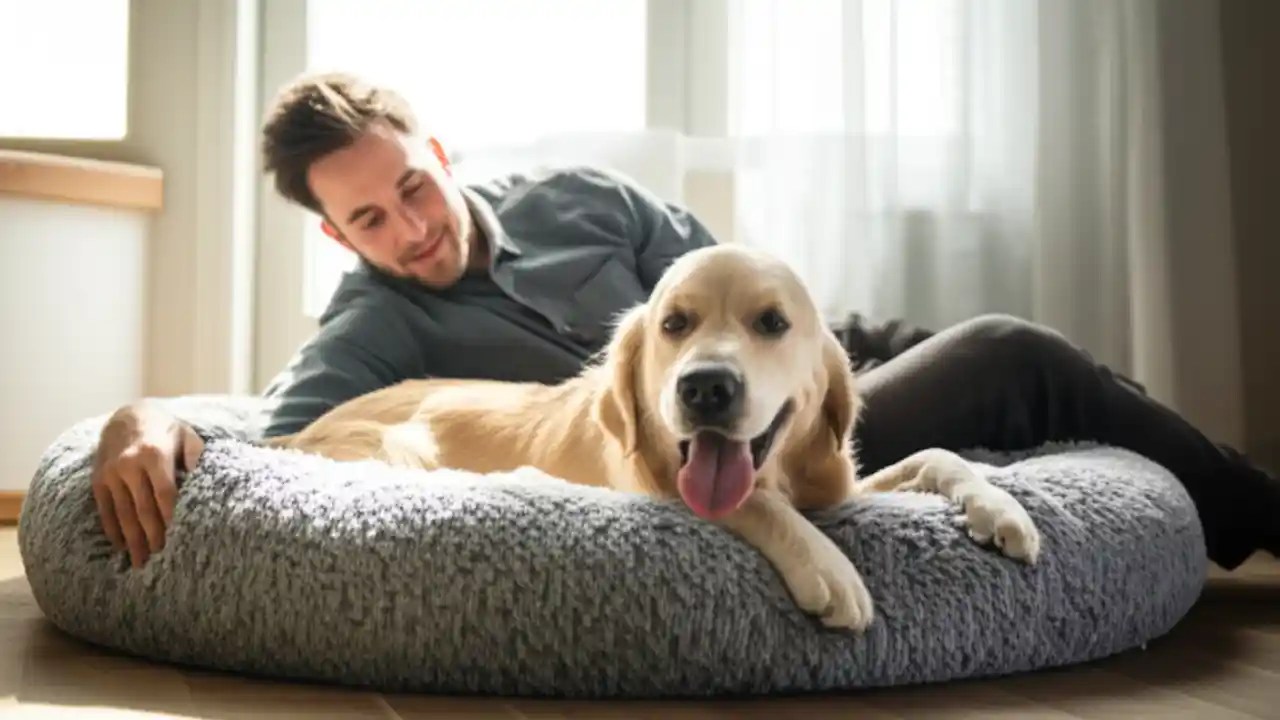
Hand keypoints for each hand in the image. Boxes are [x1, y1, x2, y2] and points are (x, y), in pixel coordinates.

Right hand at [90, 402, 203, 567]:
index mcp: (154, 454)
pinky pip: (105, 509)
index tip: (180, 538)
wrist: (127, 416)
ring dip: (132, 540)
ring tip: (141, 562)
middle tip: (161, 560)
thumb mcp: (186, 436)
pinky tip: (121, 547)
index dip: (171, 517)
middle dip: (152, 536)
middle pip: (143, 508)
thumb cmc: (166, 430)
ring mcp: (111, 473)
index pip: (165, 493)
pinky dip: (113, 530)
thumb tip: (206, 483)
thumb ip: (196, 457)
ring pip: (123, 513)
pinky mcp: (98, 479)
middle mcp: (129, 465)